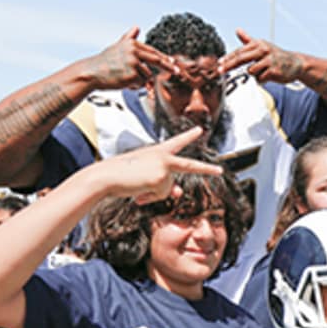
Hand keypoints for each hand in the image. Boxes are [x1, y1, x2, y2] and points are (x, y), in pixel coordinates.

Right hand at [83, 27, 177, 89]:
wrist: (92, 72)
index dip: (163, 57)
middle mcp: (134, 51)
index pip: (152, 51)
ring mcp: (133, 62)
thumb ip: (128, 38)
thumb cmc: (104, 61)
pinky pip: (141, 83)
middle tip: (178, 71)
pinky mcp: (132, 74)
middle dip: (168, 66)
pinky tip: (124, 82)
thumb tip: (137, 27)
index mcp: (132, 44)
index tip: (172, 61)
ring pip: (147, 75)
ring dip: (140, 80)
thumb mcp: (118, 46)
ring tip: (125, 78)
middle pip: (156, 60)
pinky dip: (135, 85)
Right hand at [89, 127, 222, 203]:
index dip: (188, 136)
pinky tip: (138, 192)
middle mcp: (163, 156)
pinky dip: (150, 198)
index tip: (200, 130)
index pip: (176, 142)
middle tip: (220, 171)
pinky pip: (161, 195)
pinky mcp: (161, 178)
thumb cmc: (122, 176)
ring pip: (168, 189)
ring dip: (153, 193)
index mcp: (157, 151)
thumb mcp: (145, 177)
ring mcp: (164, 166)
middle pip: (189, 166)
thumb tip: (180, 192)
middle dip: (206, 169)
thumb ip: (164, 184)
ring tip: (138, 186)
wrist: (106, 176)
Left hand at [219, 29, 303, 82]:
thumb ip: (248, 40)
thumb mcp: (262, 45)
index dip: (228, 58)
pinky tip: (270, 76)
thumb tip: (237, 30)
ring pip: (251, 71)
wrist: (295, 63)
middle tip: (220, 71)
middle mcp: (263, 50)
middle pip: (241, 58)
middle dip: (229, 65)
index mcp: (258, 44)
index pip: (240, 51)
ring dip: (255, 74)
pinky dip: (263, 79)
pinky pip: (261, 78)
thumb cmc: (276, 55)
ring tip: (264, 71)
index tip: (219, 63)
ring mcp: (269, 60)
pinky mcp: (274, 71)